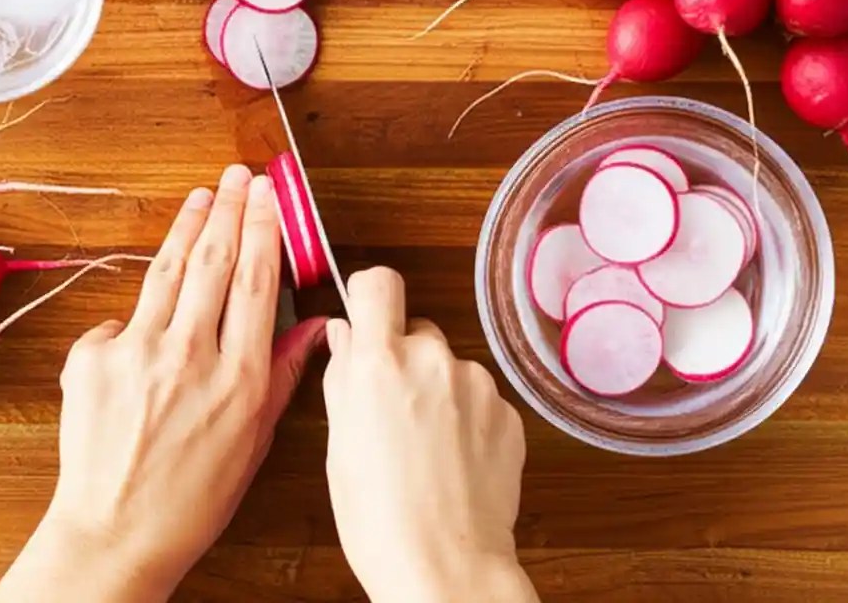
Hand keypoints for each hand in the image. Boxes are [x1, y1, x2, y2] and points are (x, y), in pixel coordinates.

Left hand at [0, 165, 326, 602]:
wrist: (115, 532)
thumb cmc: (191, 498)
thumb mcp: (255, 441)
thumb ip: (282, 375)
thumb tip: (315, 327)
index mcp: (240, 378)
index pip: (258, 281)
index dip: (264, 228)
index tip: (268, 194)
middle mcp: (190, 356)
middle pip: (215, 262)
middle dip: (229, 209)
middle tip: (236, 176)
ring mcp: (137, 354)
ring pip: (168, 272)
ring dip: (187, 228)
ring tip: (201, 197)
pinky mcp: (91, 359)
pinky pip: (122, 319)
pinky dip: (140, 312)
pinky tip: (152, 308)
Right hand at [324, 268, 537, 602]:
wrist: (444, 564)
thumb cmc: (380, 518)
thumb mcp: (338, 443)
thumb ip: (343, 377)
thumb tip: (346, 337)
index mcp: (381, 362)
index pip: (379, 283)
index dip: (370, 296)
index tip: (367, 315)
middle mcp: (433, 360)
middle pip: (415, 329)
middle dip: (402, 358)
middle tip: (390, 409)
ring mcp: (478, 385)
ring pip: (449, 366)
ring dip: (437, 390)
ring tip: (425, 446)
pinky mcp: (508, 413)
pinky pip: (480, 398)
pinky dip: (467, 418)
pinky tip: (453, 460)